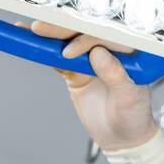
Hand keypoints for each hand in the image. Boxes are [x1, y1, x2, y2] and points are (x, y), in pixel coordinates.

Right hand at [26, 21, 156, 151]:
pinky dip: (45, 53)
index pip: (107, 39)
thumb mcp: (130, 97)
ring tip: (30, 29)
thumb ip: (116, 75)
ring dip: (50, 37)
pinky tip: (29, 43)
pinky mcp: (77, 73)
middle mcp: (111, 53)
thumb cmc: (134, 116)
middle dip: (63, 30)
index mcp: (130, 54)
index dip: (87, 40)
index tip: (70, 51)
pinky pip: (59, 61)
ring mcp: (91, 62)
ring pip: (69, 45)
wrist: (122, 136)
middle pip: (85, 36)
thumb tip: (98, 52)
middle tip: (40, 27)